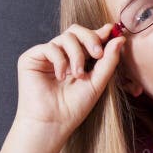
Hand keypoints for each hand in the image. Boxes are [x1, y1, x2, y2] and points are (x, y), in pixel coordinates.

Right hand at [15, 23, 125, 141]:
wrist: (54, 122)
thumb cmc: (75, 106)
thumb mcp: (98, 82)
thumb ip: (109, 61)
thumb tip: (120, 38)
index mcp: (78, 59)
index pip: (88, 38)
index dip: (100, 33)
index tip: (112, 31)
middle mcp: (62, 54)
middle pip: (76, 31)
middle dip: (90, 39)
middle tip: (98, 54)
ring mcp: (47, 55)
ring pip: (66, 37)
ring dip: (77, 55)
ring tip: (78, 75)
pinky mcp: (32, 57)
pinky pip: (50, 47)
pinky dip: (60, 61)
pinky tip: (61, 77)